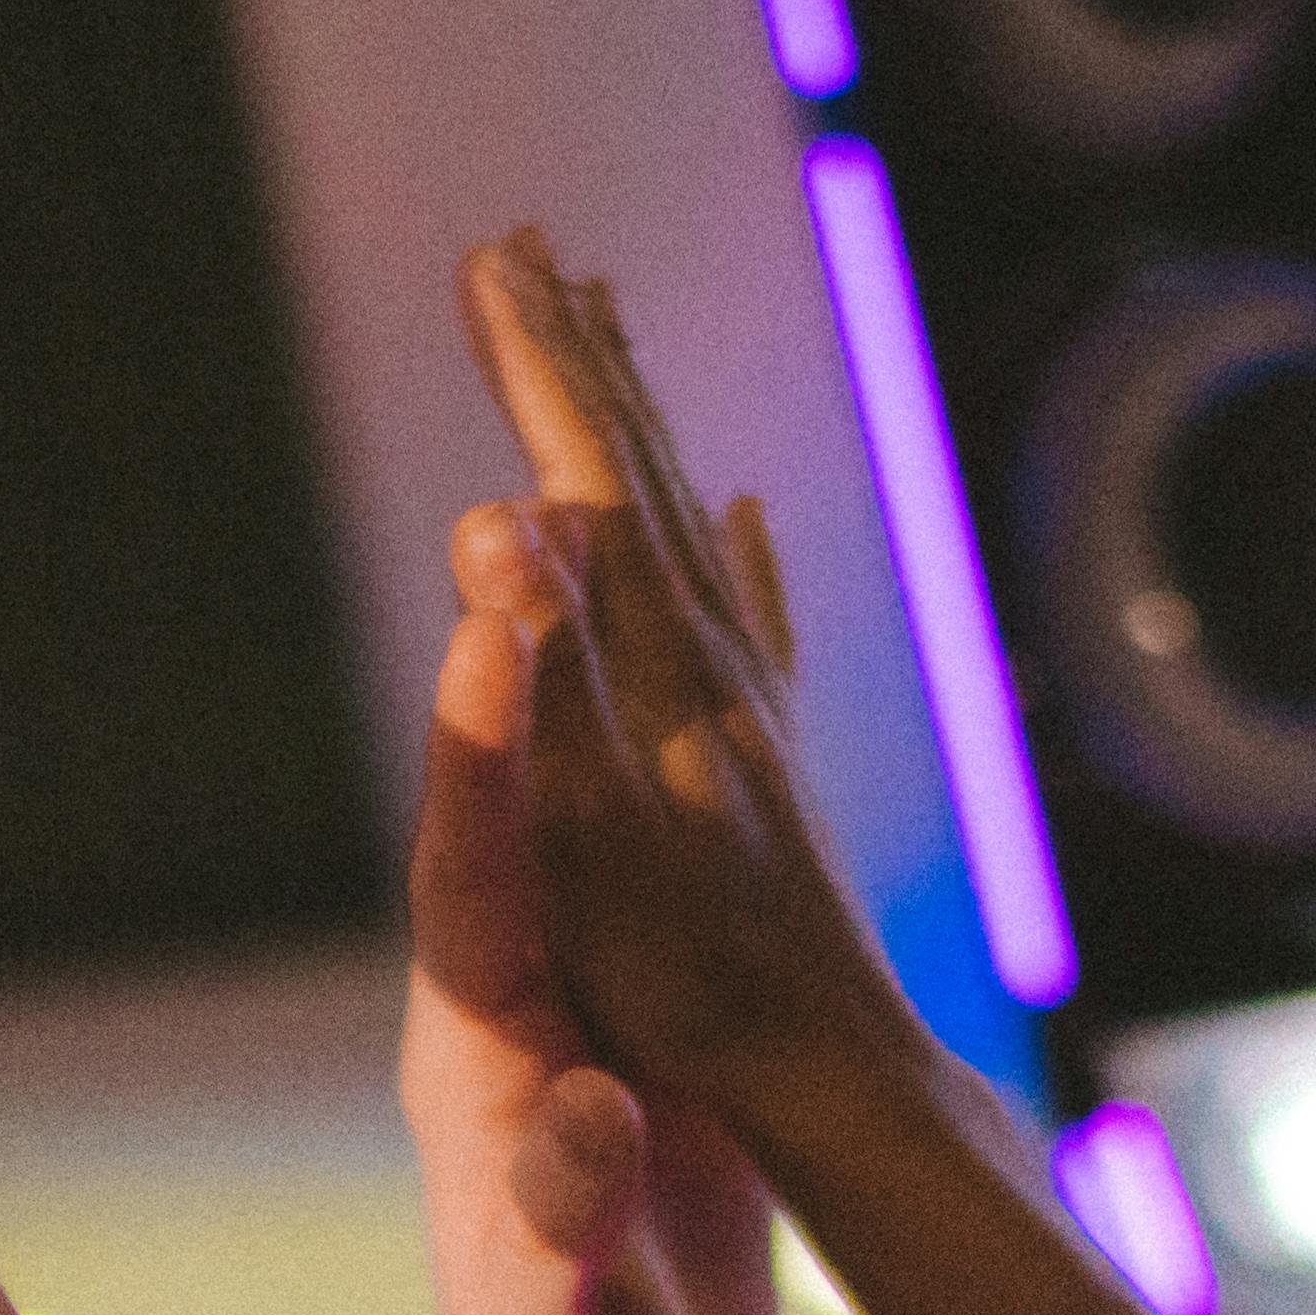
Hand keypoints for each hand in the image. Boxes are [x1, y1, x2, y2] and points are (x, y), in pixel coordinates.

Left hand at [408, 513, 780, 1314]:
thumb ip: (569, 1224)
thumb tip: (594, 1121)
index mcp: (480, 1051)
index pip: (472, 870)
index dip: (483, 741)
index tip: (495, 613)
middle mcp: (512, 983)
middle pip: (508, 786)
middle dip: (513, 643)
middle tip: (523, 488)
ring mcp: (578, 978)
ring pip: (581, 786)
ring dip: (588, 652)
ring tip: (596, 485)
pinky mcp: (647, 990)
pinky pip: (663, 830)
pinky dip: (683, 725)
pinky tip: (712, 622)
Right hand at [452, 230, 947, 1166]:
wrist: (827, 1069)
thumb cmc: (685, 973)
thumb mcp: (579, 827)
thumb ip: (543, 668)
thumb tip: (507, 512)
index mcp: (653, 657)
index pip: (581, 473)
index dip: (530, 363)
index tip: (487, 255)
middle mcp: (712, 654)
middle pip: (636, 464)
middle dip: (573, 351)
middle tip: (528, 245)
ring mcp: (750, 701)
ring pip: (687, 512)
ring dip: (635, 415)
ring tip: (605, 328)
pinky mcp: (772, 757)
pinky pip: (753, 610)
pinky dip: (739, 542)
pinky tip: (746, 512)